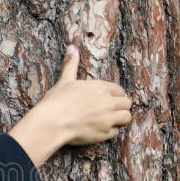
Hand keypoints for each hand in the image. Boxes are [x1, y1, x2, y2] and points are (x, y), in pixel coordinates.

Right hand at [7, 45, 132, 166]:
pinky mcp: (104, 134)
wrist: (52, 123)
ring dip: (120, 118)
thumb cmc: (57, 101)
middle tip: (112, 110)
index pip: (119, 90)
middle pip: (127, 104)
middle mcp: (108, 102)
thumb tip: (71, 47)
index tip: (111, 98)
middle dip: (121, 106)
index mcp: (100, 88)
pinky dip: (111, 131)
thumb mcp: (64, 81)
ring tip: (111, 120)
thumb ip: (71, 64)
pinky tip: (102, 130)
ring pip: (126, 118)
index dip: (116, 95)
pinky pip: (116, 132)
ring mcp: (108, 119)